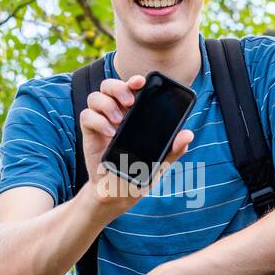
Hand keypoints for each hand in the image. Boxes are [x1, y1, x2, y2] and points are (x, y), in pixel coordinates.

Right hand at [79, 75, 192, 211]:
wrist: (116, 194)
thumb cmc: (138, 175)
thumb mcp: (159, 163)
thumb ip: (173, 149)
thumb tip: (188, 135)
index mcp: (134, 114)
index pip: (132, 89)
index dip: (134, 80)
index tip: (141, 81)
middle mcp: (116, 113)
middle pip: (109, 85)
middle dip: (118, 87)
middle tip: (129, 102)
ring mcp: (101, 122)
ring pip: (95, 96)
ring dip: (107, 104)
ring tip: (119, 121)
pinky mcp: (90, 133)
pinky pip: (86, 115)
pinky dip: (98, 121)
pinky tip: (110, 133)